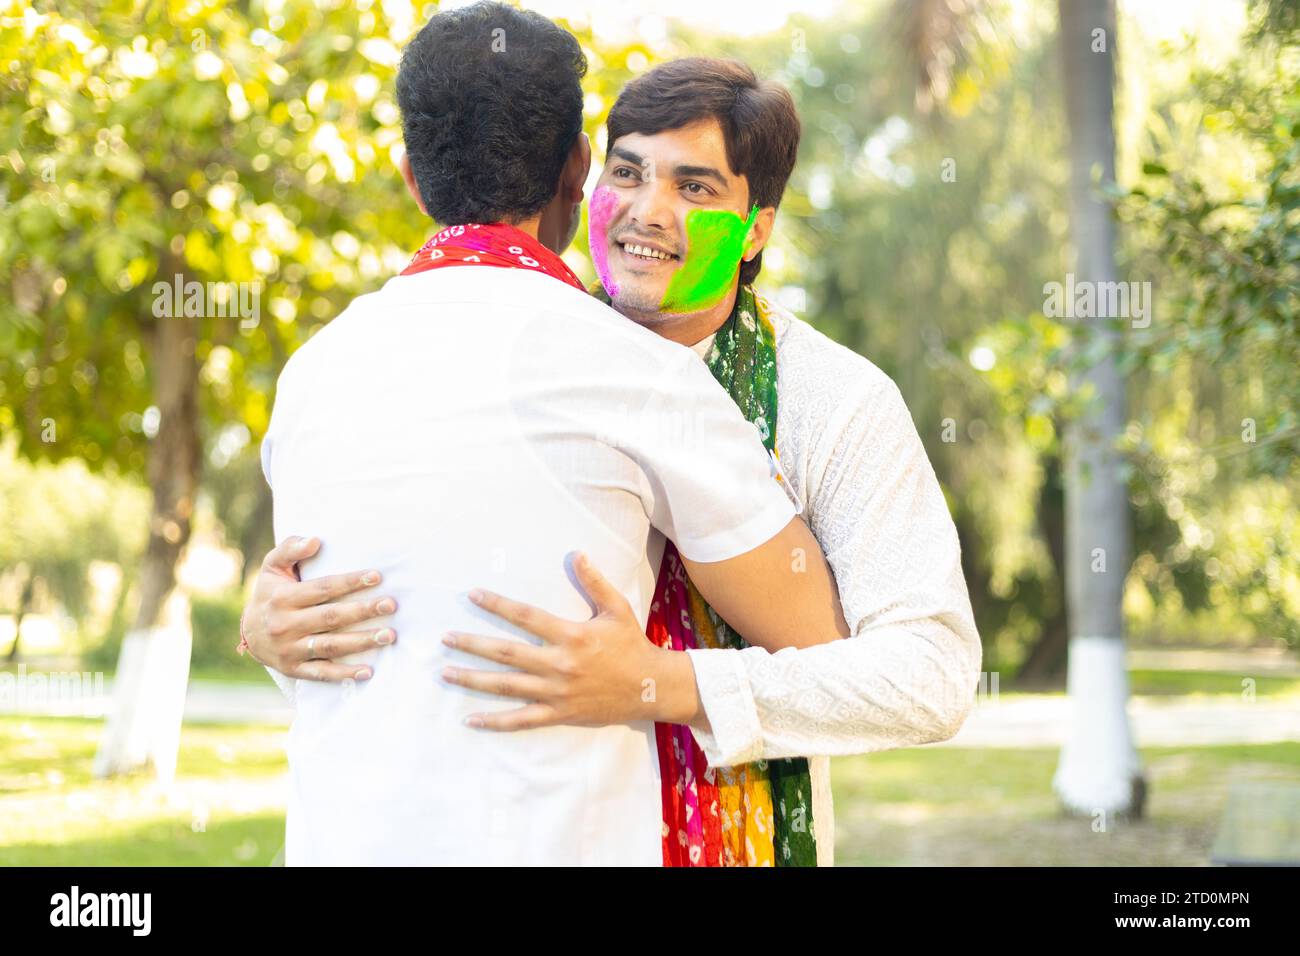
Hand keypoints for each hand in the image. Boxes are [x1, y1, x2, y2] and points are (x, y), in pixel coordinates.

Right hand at [241, 535, 398, 681]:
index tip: (377, 577)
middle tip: (391, 605)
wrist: (248, 633)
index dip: (350, 582)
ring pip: (330, 646)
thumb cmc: (271, 592)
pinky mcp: (294, 669)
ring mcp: (290, 649)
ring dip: (361, 642)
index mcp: (283, 598)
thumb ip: (290, 548)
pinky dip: (344, 674)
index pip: (323, 589)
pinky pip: (322, 673)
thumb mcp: (272, 566)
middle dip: (363, 611)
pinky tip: (368, 671)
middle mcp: (285, 625)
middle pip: (331, 617)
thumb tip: (315, 540)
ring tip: (389, 636)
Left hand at [441, 552, 703, 730]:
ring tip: (445, 672)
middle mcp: (559, 664)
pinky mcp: (559, 713)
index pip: (525, 616)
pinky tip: (470, 718)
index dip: (497, 605)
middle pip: (506, 653)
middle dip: (472, 644)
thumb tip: (577, 554)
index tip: (472, 595)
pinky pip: (521, 719)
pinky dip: (494, 721)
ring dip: (474, 679)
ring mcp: (556, 691)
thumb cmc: (632, 645)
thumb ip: (594, 582)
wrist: (651, 687)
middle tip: (444, 638)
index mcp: (571, 635)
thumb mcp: (616, 608)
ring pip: (506, 685)